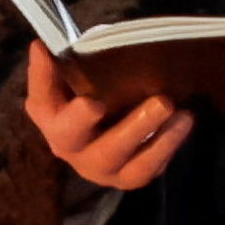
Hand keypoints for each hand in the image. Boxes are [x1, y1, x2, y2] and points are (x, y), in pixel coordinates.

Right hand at [21, 45, 192, 192]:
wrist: (104, 121)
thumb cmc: (85, 91)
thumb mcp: (69, 75)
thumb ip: (55, 65)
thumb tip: (40, 48)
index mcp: (50, 117)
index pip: (43, 103)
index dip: (59, 97)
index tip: (90, 98)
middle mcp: (69, 148)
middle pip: (94, 145)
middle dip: (126, 127)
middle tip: (161, 103)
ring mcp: (98, 167)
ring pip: (123, 163)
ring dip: (156, 138)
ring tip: (181, 114)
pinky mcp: (125, 177)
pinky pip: (146, 169)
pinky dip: (167, 146)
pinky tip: (184, 122)